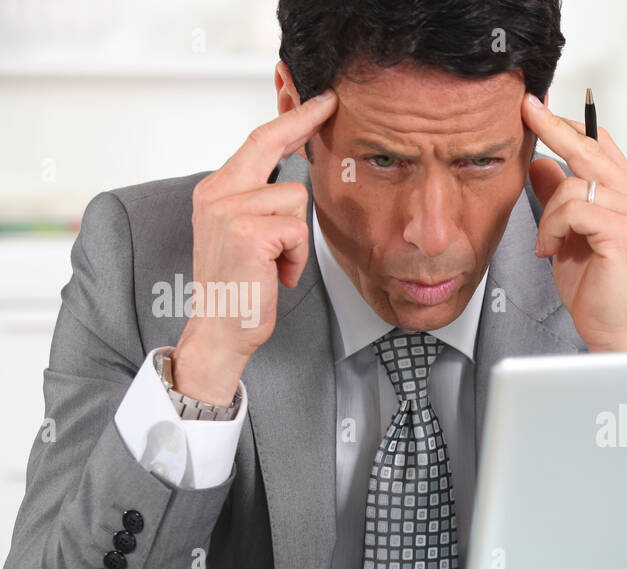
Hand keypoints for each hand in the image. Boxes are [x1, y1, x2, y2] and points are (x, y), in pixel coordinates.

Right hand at [174, 90, 338, 404]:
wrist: (221, 329)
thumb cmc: (241, 286)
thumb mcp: (247, 234)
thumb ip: (261, 201)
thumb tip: (297, 176)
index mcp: (216, 191)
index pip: (256, 142)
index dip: (288, 118)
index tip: (315, 100)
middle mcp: (216, 193)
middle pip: (268, 143)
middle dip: (302, 121)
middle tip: (330, 103)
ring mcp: (228, 210)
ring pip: (295, 198)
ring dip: (297, 237)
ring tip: (277, 262)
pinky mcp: (247, 232)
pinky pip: (297, 229)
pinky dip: (296, 256)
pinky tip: (277, 274)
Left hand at [522, 93, 626, 351]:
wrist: (613, 328)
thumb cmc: (596, 287)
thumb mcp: (567, 234)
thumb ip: (558, 197)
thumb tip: (539, 163)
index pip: (599, 143)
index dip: (568, 124)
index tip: (536, 107)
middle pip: (589, 148)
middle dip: (552, 128)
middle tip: (526, 109)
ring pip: (573, 185)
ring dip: (548, 215)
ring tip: (546, 243)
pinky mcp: (623, 232)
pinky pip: (572, 210)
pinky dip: (552, 229)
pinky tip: (550, 249)